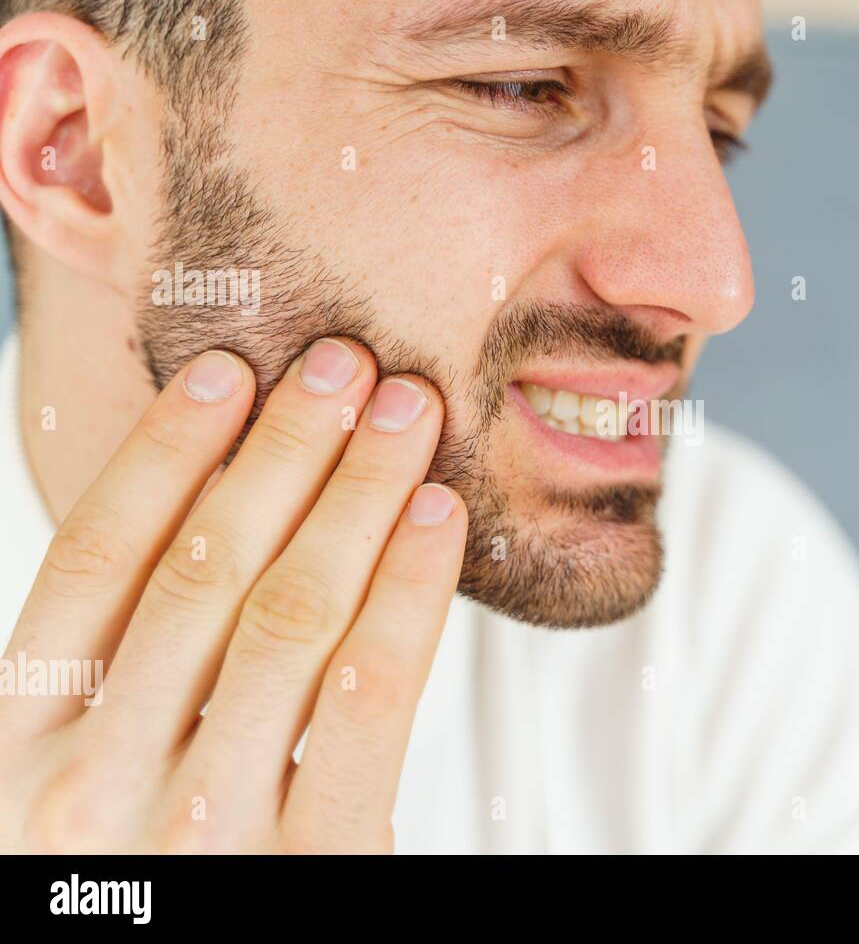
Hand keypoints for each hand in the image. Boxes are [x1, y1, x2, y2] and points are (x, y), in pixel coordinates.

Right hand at [0, 337, 465, 852]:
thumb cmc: (132, 877)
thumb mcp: (80, 780)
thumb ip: (120, 672)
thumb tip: (198, 503)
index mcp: (17, 743)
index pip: (94, 559)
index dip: (164, 451)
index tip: (229, 371)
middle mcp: (90, 783)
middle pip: (205, 568)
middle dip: (286, 450)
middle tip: (348, 362)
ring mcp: (201, 831)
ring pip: (289, 615)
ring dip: (356, 495)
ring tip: (405, 411)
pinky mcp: (315, 867)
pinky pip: (368, 699)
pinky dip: (406, 594)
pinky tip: (436, 520)